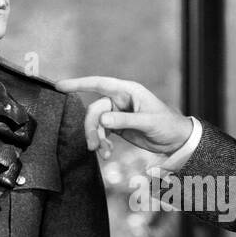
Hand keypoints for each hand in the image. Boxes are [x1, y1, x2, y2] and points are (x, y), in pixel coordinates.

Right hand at [54, 76, 192, 159]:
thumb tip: (103, 120)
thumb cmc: (166, 124)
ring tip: (102, 153)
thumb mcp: (147, 122)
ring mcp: (118, 113)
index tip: (60, 86)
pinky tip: (107, 153)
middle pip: (95, 110)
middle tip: (93, 146)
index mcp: (128, 91)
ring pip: (97, 123)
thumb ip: (125, 120)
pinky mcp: (118, 126)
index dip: (79, 84)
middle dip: (91, 128)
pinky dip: (102, 143)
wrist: (176, 139)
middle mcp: (120, 100)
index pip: (99, 84)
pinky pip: (102, 133)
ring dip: (97, 138)